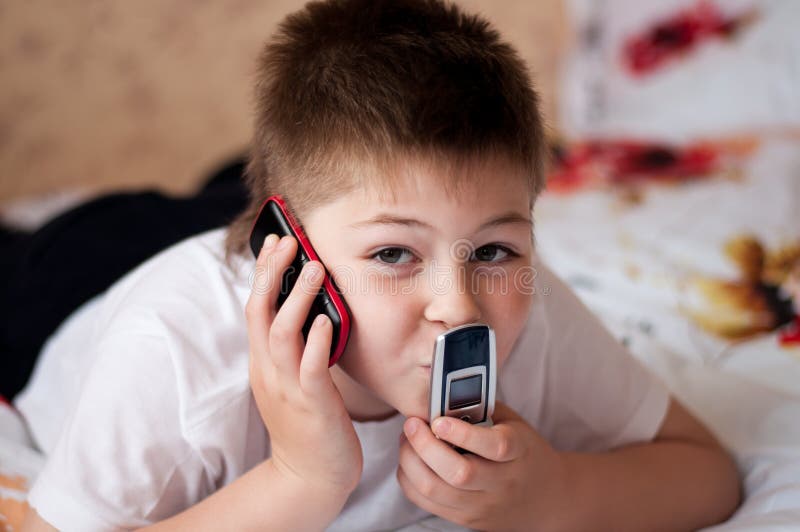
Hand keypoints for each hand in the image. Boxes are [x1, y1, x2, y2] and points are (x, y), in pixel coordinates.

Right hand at [246, 234, 362, 496]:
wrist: (309, 476)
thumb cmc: (306, 423)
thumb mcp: (291, 378)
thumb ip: (294, 346)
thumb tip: (311, 308)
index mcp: (263, 362)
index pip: (255, 308)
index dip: (262, 272)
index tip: (274, 239)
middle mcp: (269, 370)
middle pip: (260, 312)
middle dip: (272, 274)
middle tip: (289, 240)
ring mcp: (288, 387)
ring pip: (282, 334)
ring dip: (297, 299)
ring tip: (314, 268)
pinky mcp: (312, 405)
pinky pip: (311, 369)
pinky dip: (317, 342)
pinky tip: (329, 321)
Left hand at [397, 401, 570, 531]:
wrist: (546, 498)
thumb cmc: (524, 452)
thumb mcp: (514, 425)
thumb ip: (483, 410)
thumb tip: (443, 395)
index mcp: (519, 452)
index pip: (494, 447)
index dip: (463, 434)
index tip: (439, 420)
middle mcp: (502, 483)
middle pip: (458, 473)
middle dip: (425, 446)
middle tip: (411, 424)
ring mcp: (484, 506)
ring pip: (436, 491)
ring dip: (411, 462)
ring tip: (406, 440)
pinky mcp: (467, 520)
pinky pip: (427, 502)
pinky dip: (410, 480)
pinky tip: (410, 461)